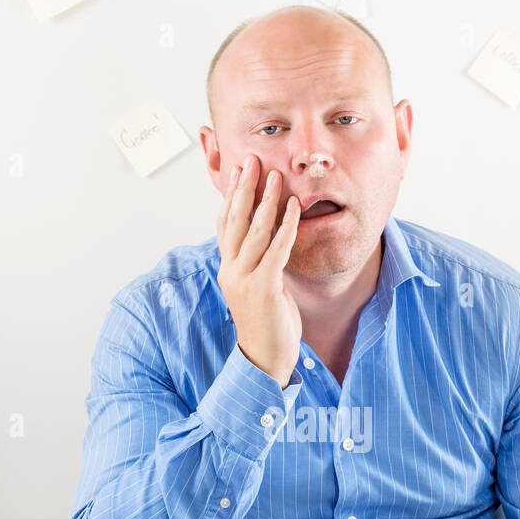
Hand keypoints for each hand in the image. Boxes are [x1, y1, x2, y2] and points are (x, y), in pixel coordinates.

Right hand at [215, 154, 301, 385]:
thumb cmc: (268, 323)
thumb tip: (272, 236)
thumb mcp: (261, 285)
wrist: (265, 359)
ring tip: (275, 175)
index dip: (231, 195)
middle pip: (234, 220)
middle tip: (253, 159)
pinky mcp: (264, 288)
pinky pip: (277, 250)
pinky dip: (286, 226)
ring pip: (254, 231)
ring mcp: (245, 279)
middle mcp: (231, 270)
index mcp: (227, 268)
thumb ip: (262, 261)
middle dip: (244, 187)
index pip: (225, 224)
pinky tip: (294, 208)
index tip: (239, 170)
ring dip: (266, 200)